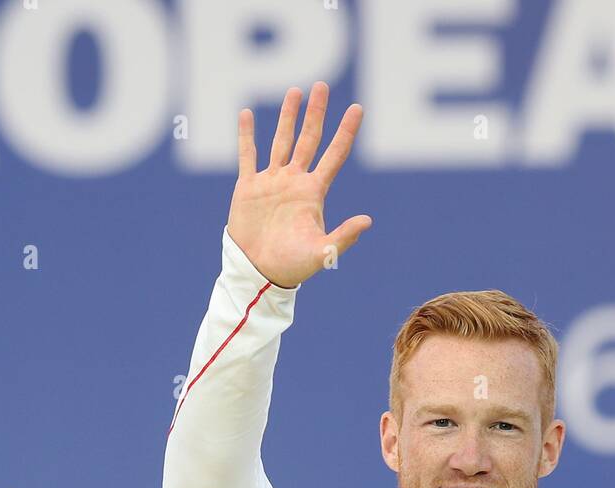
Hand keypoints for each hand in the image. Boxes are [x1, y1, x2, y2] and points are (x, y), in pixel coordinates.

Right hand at [227, 83, 371, 289]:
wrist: (259, 273)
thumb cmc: (292, 266)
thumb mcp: (322, 252)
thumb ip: (344, 237)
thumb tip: (368, 221)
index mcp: (313, 193)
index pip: (334, 155)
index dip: (345, 132)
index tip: (357, 108)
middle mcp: (294, 182)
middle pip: (308, 139)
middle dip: (316, 113)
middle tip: (322, 87)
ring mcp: (272, 182)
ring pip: (281, 140)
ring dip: (287, 116)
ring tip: (294, 92)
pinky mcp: (249, 187)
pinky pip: (247, 155)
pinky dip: (246, 135)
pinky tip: (247, 113)